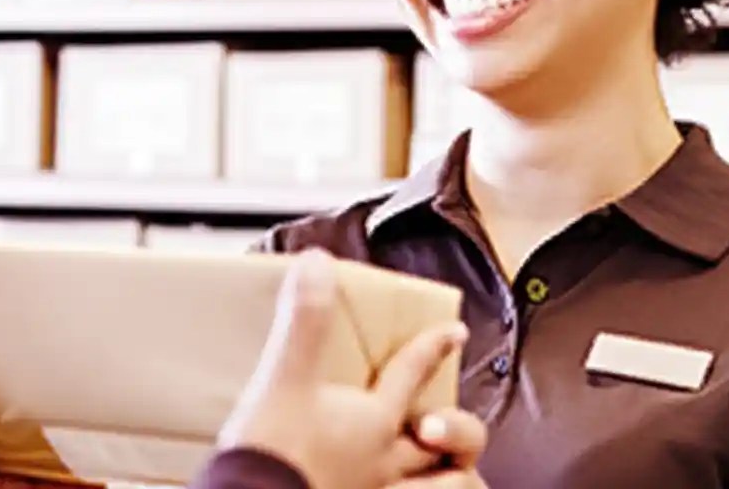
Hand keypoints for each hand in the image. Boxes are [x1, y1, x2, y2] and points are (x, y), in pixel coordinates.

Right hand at [218, 249, 474, 488]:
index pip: (413, 372)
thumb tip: (318, 261)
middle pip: (441, 442)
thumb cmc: (272, 450)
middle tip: (449, 415)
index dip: (434, 346)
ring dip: (448, 476)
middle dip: (455, 427)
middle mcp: (386, 462)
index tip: (456, 331)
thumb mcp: (284, 378)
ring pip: (437, 488)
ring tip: (445, 465)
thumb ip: (305, 321)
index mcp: (374, 420)